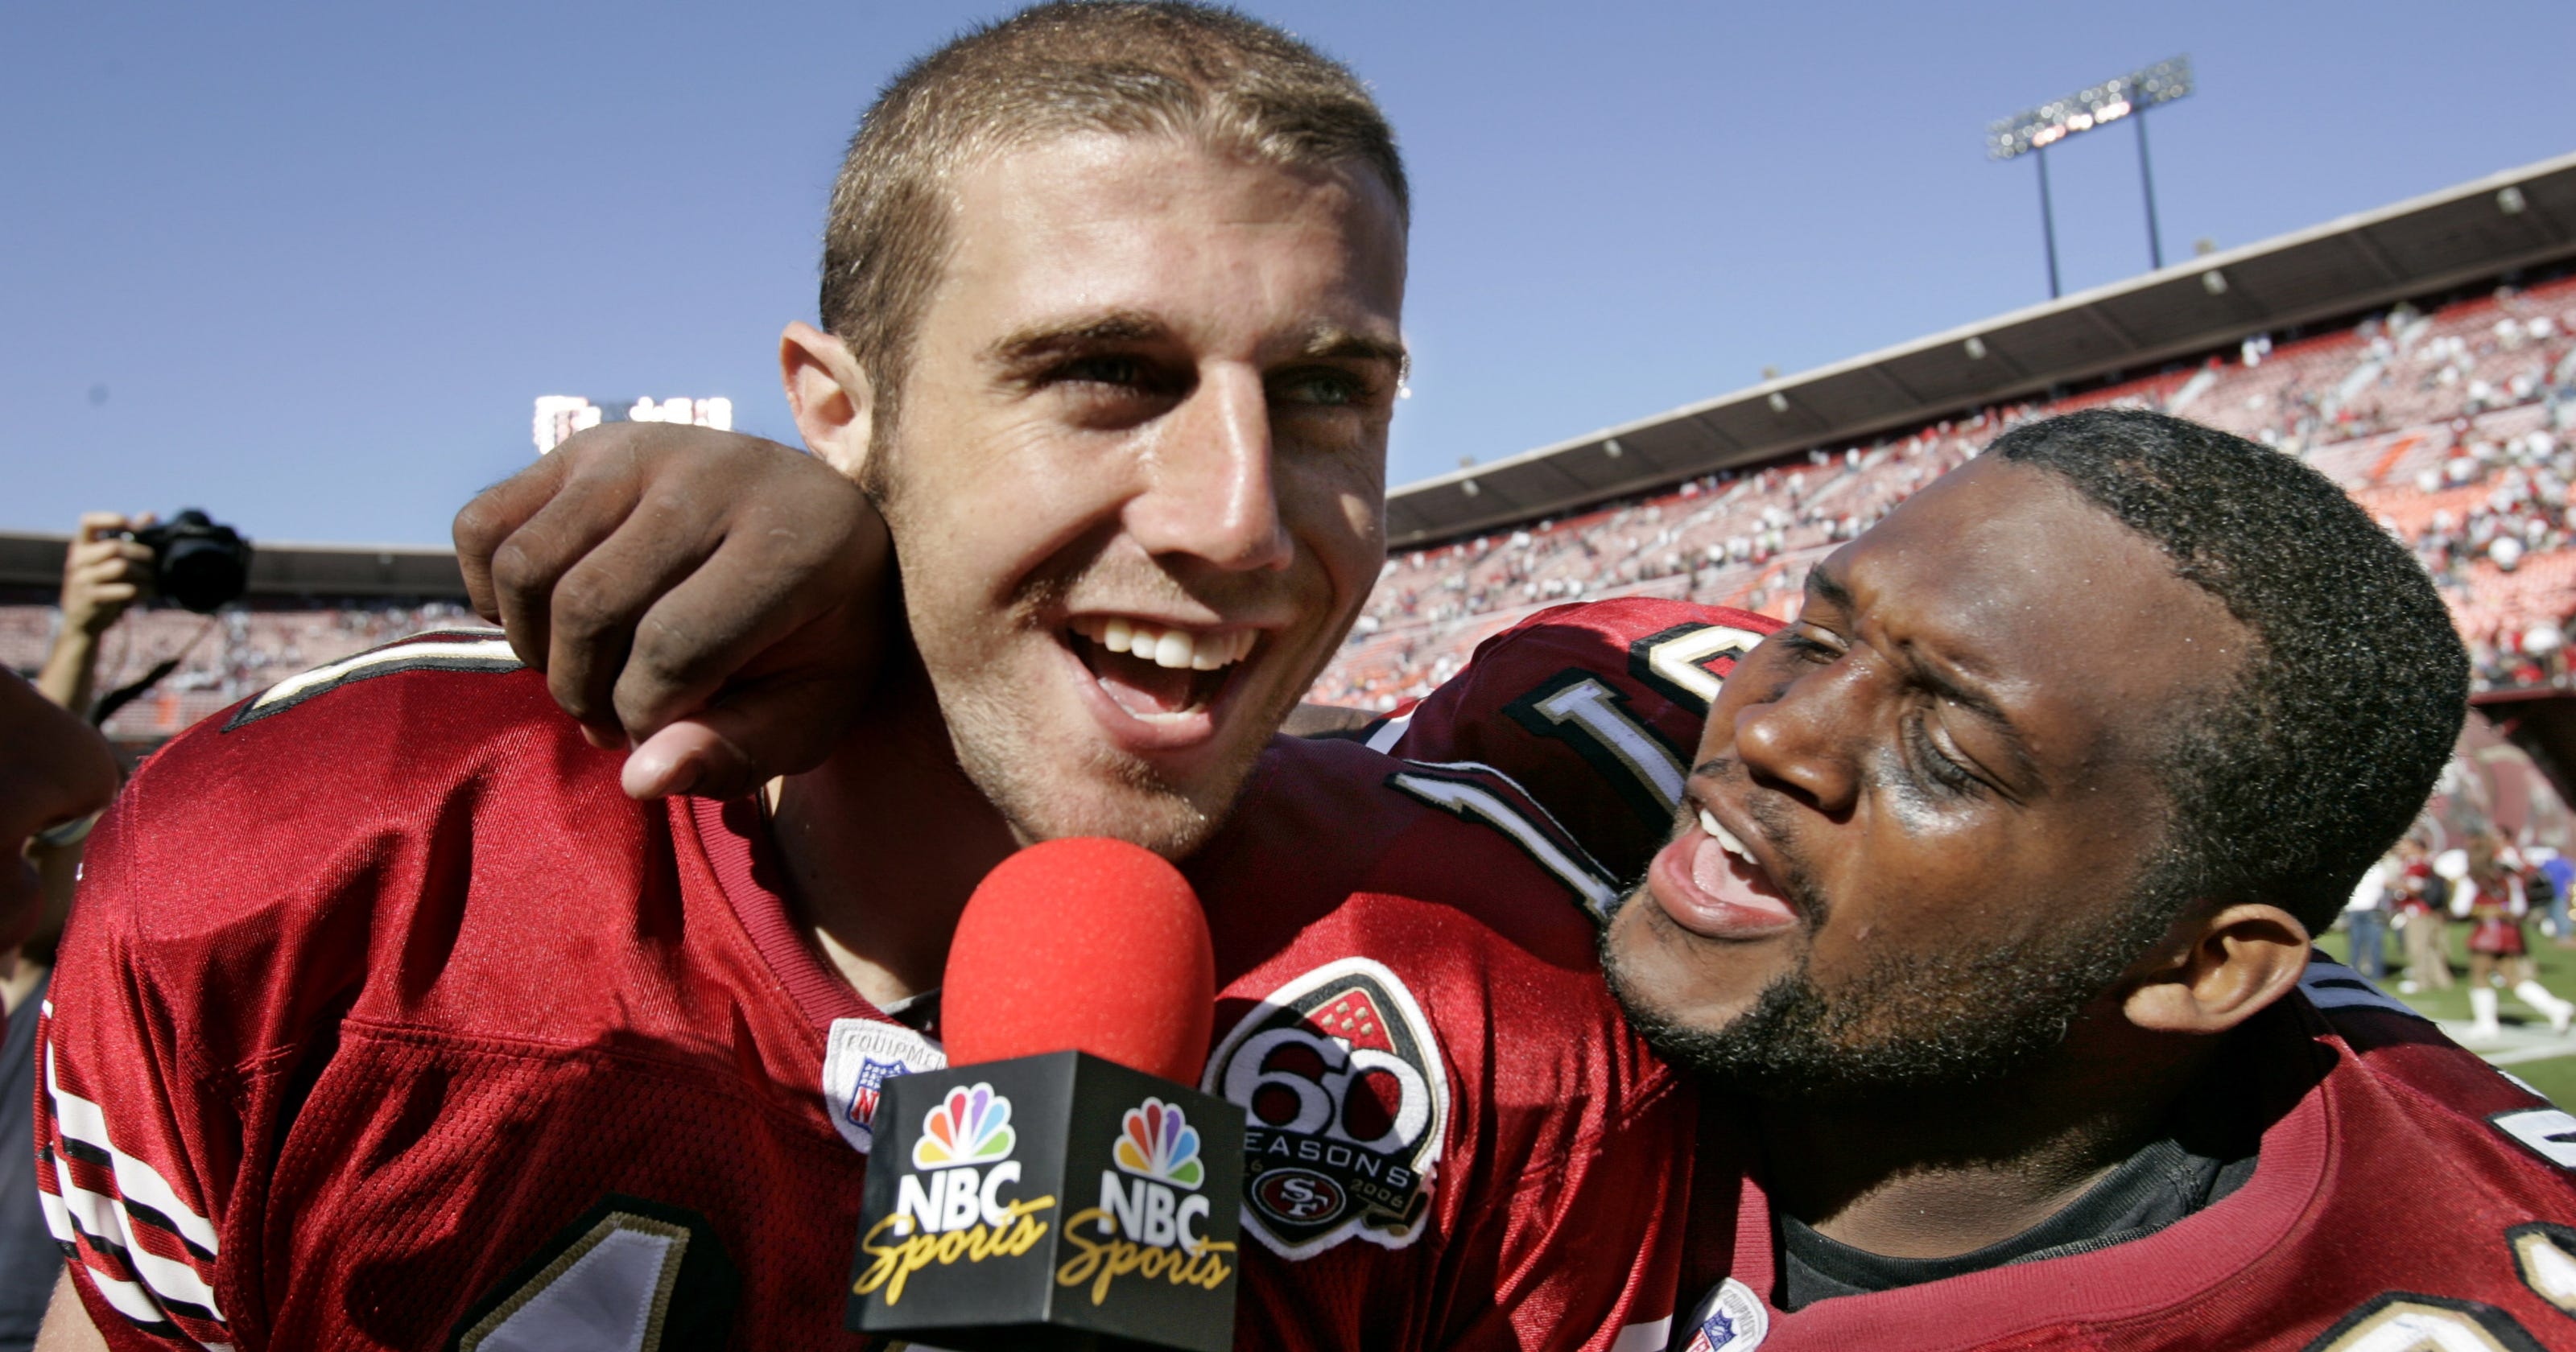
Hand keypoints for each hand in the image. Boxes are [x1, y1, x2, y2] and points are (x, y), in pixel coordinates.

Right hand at [59, 513, 152, 638]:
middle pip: (114, 546)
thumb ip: (128, 537)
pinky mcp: (91, 598)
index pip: (88, 521)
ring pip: (121, 567)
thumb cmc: (102, 584)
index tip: (135, 526)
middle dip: (141, 553)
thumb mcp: (108, 560)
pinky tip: (151, 591)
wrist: (82, 620)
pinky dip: (144, 590)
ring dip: (145, 573)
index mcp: (81, 545)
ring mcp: (82, 579)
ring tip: (156, 579)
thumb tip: (151, 515)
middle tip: (156, 562)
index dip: (112, 519)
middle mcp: (77, 559)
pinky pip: (125, 589)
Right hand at [453, 423, 891, 799]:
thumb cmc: (817, 636)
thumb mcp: (809, 709)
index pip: (672, 648)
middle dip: (586, 693)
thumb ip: (735, 752)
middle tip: (614, 716)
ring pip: (527, 568)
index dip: (647, 717)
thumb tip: (641, 779)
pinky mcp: (586, 444)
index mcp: (792, 541)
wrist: (818, 529)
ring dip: (537, 649)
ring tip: (586, 671)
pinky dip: (489, 592)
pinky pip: (483, 524)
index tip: (665, 733)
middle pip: (588, 607)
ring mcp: (642, 447)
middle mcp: (715, 474)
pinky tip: (545, 620)